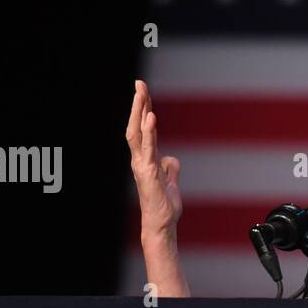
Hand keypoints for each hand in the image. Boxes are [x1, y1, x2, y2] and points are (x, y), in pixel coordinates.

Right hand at [125, 79, 182, 239]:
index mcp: (145, 159)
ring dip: (140, 112)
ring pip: (138, 134)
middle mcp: (140, 160)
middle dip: (138, 103)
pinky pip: (148, 148)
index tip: (143, 91)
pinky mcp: (148, 173)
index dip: (142, 110)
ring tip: (142, 93)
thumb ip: (170, 169)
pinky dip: (149, 132)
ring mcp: (142, 166)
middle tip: (139, 83)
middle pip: (136, 126)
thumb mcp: (170, 183)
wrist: (162, 225)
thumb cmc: (164, 207)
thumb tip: (171, 159)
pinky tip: (151, 117)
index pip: (143, 129)